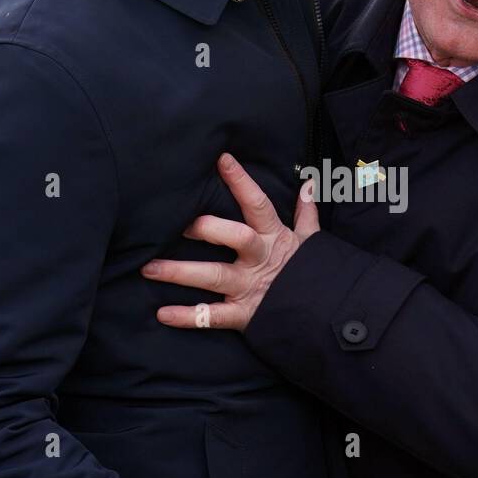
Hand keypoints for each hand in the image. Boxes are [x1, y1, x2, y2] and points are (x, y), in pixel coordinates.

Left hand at [141, 152, 317, 330]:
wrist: (329, 316)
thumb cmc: (313, 274)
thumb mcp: (311, 242)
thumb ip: (306, 213)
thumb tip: (308, 183)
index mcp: (274, 238)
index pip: (258, 204)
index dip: (241, 182)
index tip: (222, 160)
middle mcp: (259, 259)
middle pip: (234, 237)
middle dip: (207, 229)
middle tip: (177, 224)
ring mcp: (249, 288)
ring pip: (213, 277)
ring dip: (180, 272)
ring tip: (148, 268)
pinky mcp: (244, 315)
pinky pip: (212, 317)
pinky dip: (188, 317)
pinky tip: (162, 314)